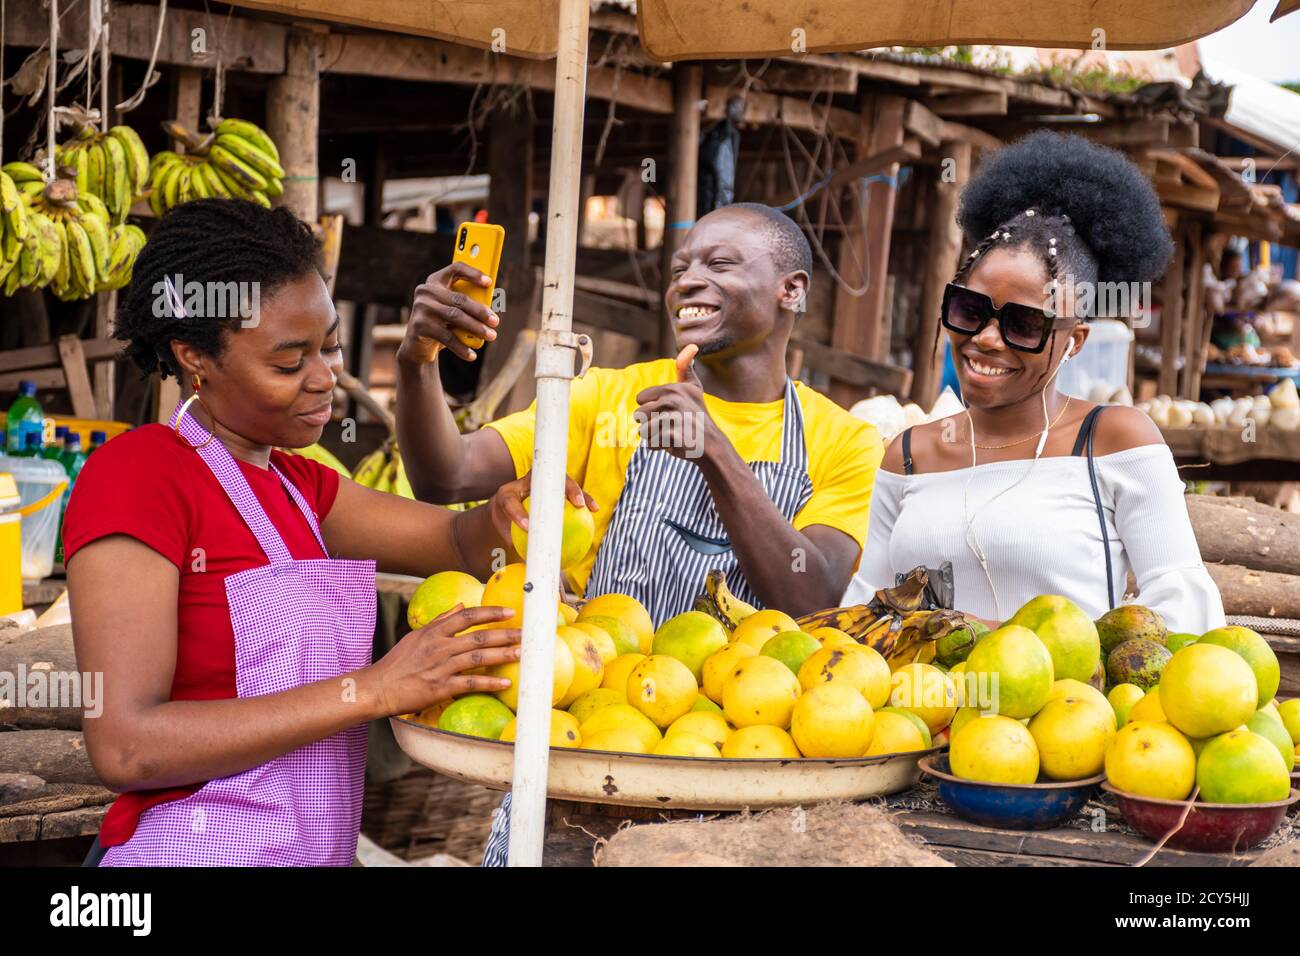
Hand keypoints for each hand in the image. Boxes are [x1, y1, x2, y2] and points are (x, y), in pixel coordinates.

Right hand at [365, 605, 521, 716]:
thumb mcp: (417, 636)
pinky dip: (489, 683)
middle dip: (506, 634)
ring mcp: (441, 667)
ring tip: (522, 654)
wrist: (379, 687)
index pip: (467, 616)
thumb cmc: (398, 662)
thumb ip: (440, 620)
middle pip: (478, 636)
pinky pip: (470, 683)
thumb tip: (461, 605)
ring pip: (478, 657)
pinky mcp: (440, 687)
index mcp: (434, 632)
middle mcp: (439, 647)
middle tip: (526, 633)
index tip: (510, 612)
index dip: (490, 613)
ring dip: (503, 655)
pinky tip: (505, 683)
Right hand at [398, 261, 498, 364]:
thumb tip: (491, 310)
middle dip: (480, 311)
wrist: (418, 346)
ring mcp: (421, 307)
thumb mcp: (454, 311)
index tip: (489, 282)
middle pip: (459, 298)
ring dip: (476, 328)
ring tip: (490, 336)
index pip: (456, 269)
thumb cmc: (442, 324)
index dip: (473, 273)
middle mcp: (426, 291)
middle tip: (495, 322)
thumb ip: (467, 306)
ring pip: (455, 316)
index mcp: (436, 281)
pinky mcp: (419, 325)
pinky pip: (446, 336)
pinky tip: (472, 355)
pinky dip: (461, 347)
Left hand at [488, 470, 598, 552]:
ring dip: (574, 491)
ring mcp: (541, 480)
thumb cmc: (508, 523)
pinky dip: (583, 497)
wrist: (507, 505)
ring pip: (559, 480)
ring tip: (584, 505)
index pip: (510, 503)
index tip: (527, 527)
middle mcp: (523, 483)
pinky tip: (595, 509)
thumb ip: (517, 548)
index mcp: (506, 495)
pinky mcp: (555, 483)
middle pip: (539, 479)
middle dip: (548, 491)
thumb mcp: (507, 534)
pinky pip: (571, 489)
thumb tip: (528, 571)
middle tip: (564, 506)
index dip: (517, 513)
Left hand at [633, 344, 724, 461]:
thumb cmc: (697, 416)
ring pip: (642, 430)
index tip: (670, 412)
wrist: (711, 444)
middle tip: (671, 426)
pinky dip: (659, 447)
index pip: (640, 400)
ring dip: (654, 437)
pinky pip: (650, 443)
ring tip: (672, 434)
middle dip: (650, 425)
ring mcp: (673, 416)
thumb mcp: (693, 388)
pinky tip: (673, 444)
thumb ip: (686, 368)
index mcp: (673, 388)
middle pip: (638, 415)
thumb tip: (692, 346)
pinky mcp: (672, 434)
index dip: (651, 409)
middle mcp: (673, 399)